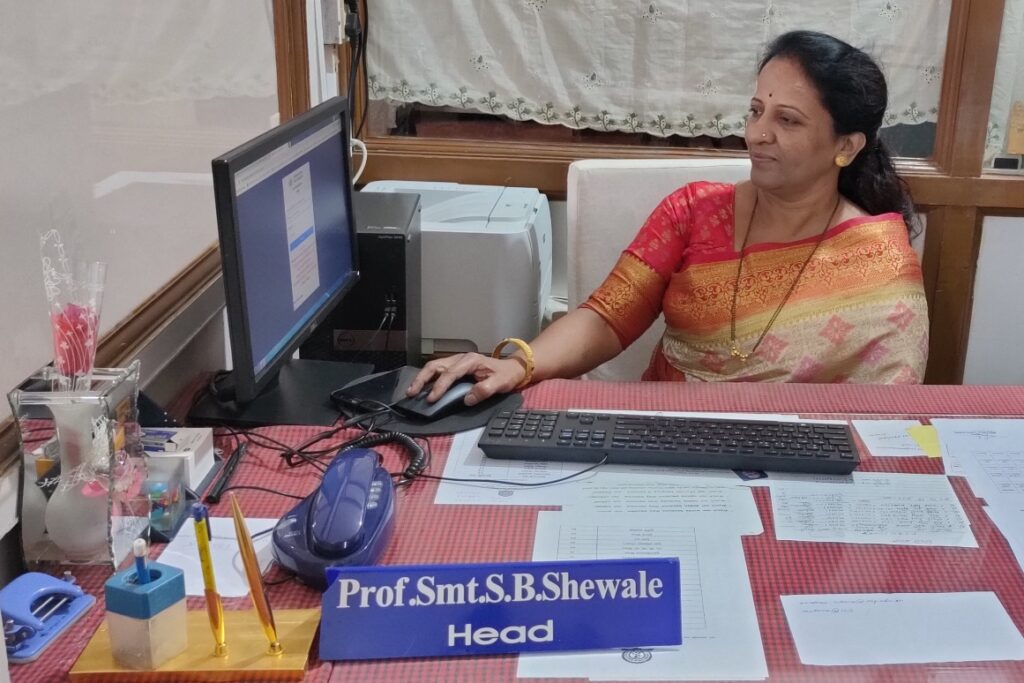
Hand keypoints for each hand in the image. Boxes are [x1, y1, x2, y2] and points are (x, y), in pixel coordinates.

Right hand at [406, 353, 526, 405]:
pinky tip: (422, 387)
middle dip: (422, 379)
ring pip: (434, 366)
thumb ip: (484, 391)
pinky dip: (428, 378)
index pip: (450, 373)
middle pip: (436, 365)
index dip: (440, 386)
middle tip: (411, 392)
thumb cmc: (505, 375)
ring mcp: (457, 361)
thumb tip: (467, 399)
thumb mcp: (500, 384)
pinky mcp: (456, 366)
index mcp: (470, 361)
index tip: (432, 399)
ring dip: (422, 378)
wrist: (512, 368)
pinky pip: (439, 370)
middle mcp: (461, 358)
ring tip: (412, 391)